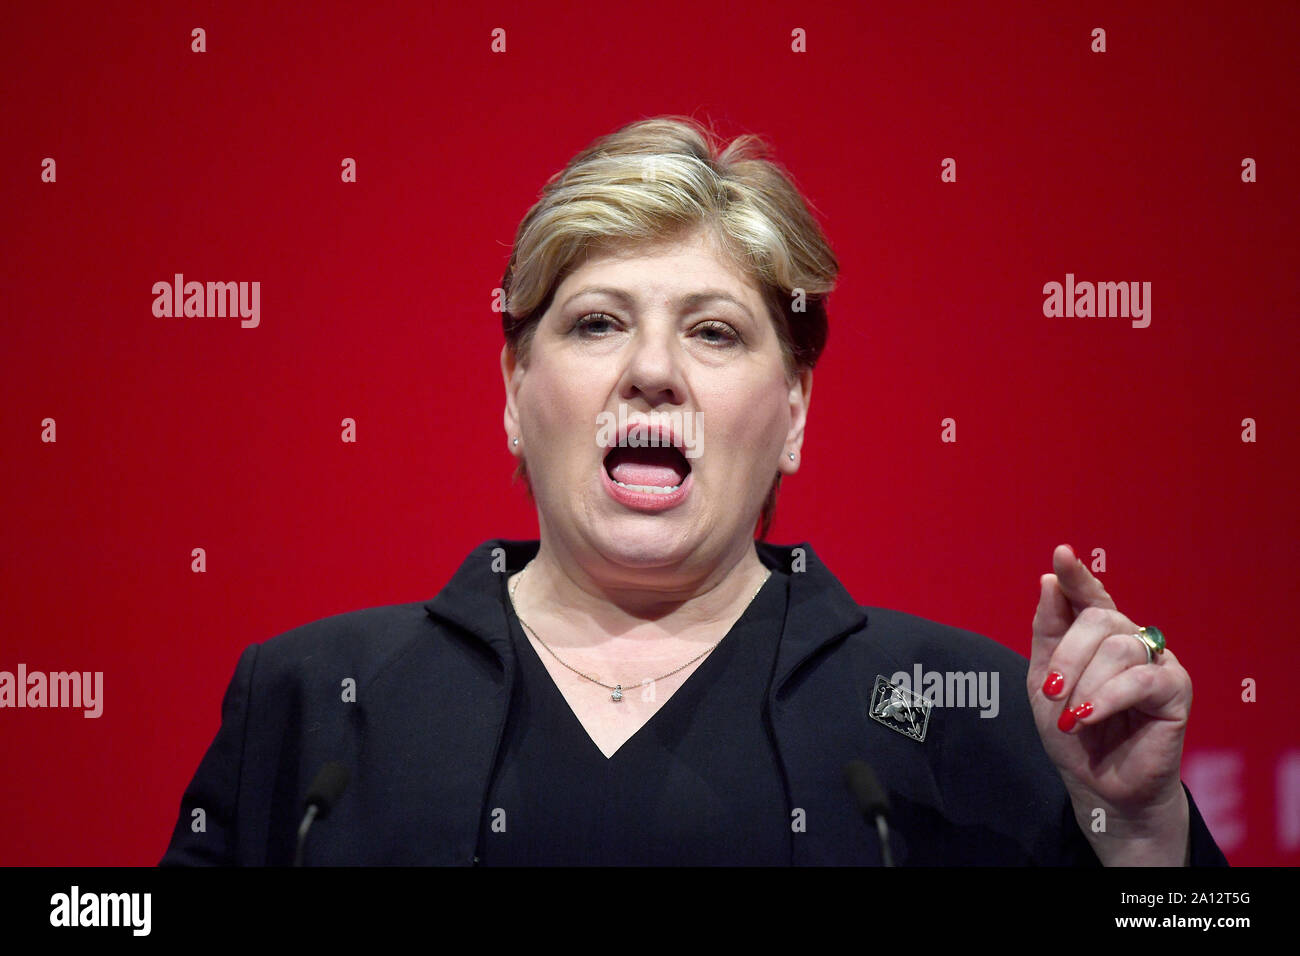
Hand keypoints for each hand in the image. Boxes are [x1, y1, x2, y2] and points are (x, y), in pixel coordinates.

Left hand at [1027, 545, 1191, 864]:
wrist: (1097, 784)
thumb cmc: (1072, 732)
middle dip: (1067, 655)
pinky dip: (1107, 698)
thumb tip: (1049, 581)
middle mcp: (1131, 641)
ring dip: (1084, 685)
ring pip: (1117, 648)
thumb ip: (1047, 632)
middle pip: (1099, 619)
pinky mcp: (1176, 689)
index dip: (1077, 576)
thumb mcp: (1044, 681)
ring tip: (1071, 718)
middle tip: (1051, 694)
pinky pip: (1141, 679)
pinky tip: (1088, 718)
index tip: (1061, 556)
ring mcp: (1157, 662)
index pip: (1090, 596)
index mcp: (1099, 635)